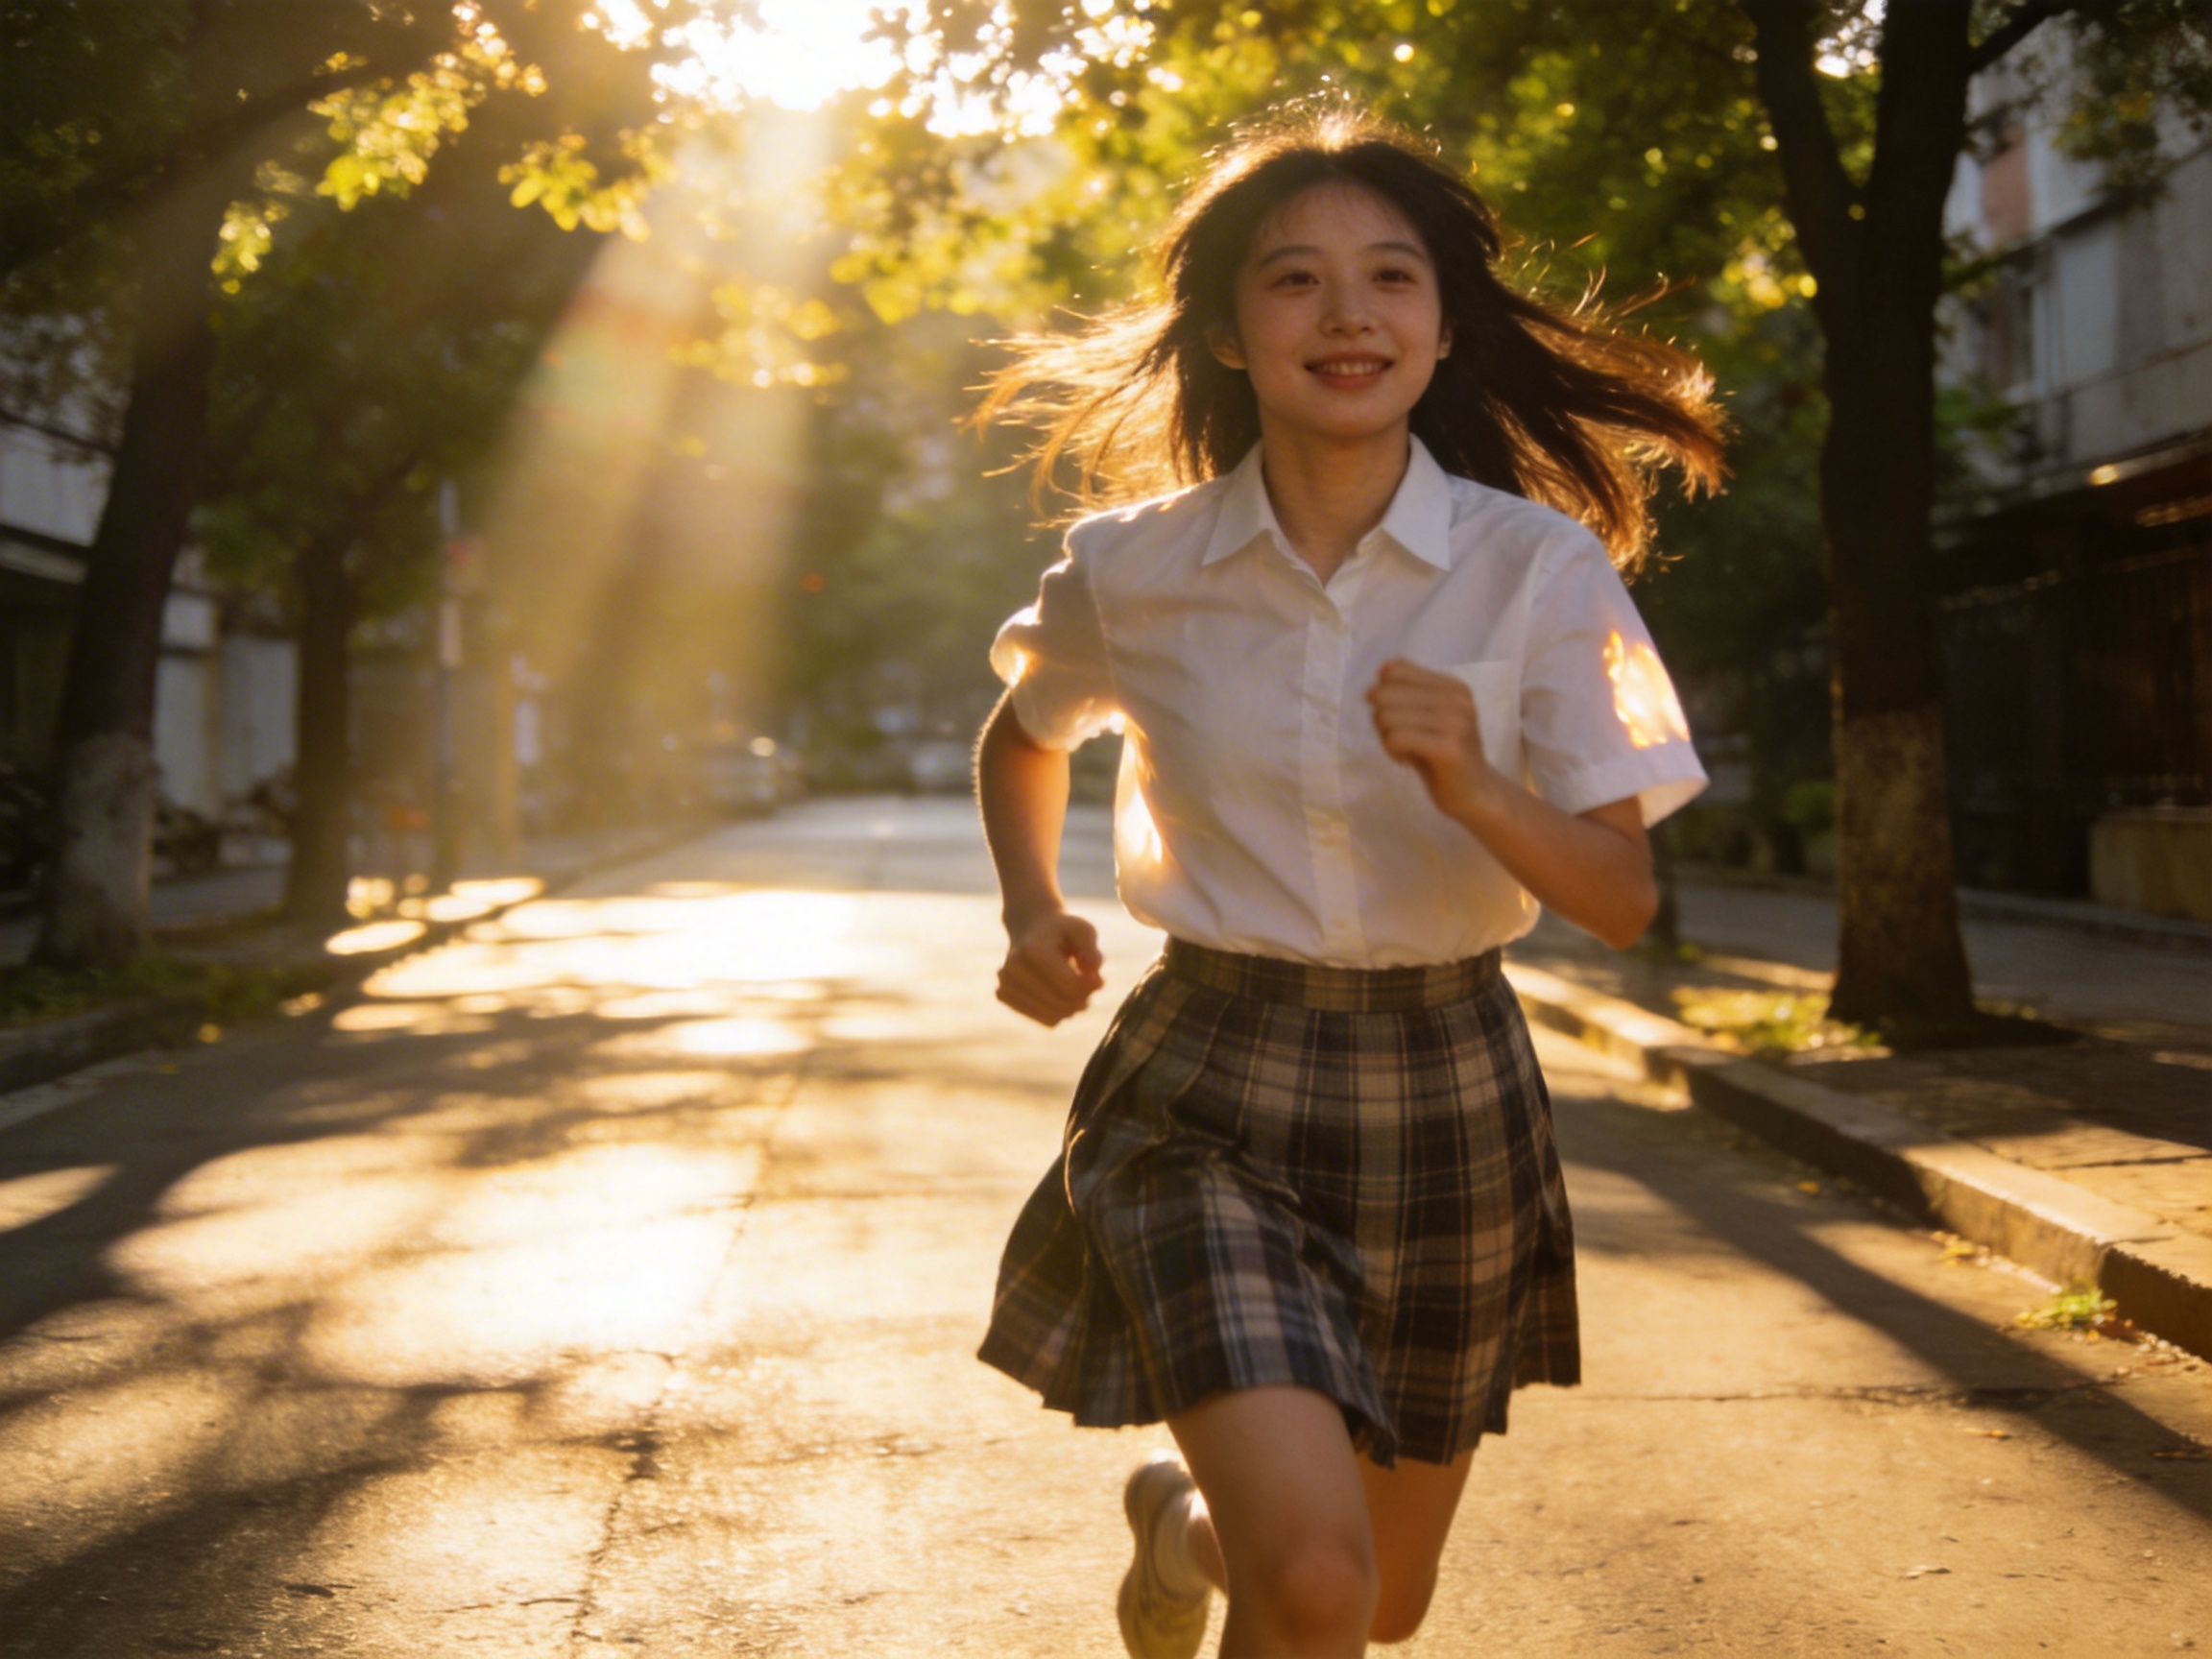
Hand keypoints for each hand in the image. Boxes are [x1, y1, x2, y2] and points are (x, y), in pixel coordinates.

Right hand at [996, 908, 1105, 1025]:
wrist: (1029, 926)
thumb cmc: (1062, 930)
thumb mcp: (1082, 930)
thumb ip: (1092, 951)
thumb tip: (1096, 977)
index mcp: (1032, 951)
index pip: (1070, 986)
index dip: (1090, 987)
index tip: (1099, 979)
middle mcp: (1013, 968)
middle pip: (1062, 1004)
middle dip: (1083, 999)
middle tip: (1091, 987)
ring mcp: (1004, 983)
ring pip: (1054, 1017)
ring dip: (1072, 1007)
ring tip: (1076, 989)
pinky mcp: (1003, 995)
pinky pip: (1045, 1019)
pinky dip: (1059, 1011)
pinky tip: (1060, 994)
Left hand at [1366, 658, 1502, 824]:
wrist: (1475, 793)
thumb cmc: (1443, 755)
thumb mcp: (1425, 716)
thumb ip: (1406, 692)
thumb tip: (1381, 669)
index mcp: (1453, 686)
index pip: (1395, 670)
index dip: (1383, 695)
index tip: (1398, 718)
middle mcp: (1457, 699)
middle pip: (1384, 693)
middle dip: (1380, 719)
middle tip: (1399, 739)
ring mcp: (1455, 722)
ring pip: (1386, 717)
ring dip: (1385, 739)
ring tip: (1405, 751)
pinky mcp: (1448, 748)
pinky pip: (1396, 738)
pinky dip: (1391, 751)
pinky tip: (1405, 761)